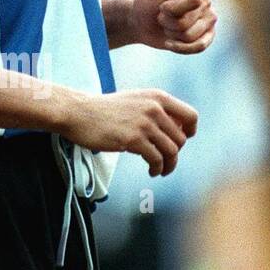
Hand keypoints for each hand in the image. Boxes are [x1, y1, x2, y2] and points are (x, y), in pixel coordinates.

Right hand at [65, 89, 197, 176]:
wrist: (79, 112)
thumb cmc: (104, 109)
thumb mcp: (135, 101)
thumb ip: (155, 110)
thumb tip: (174, 129)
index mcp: (157, 97)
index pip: (190, 116)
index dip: (190, 131)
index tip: (183, 140)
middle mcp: (154, 108)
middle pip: (181, 138)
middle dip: (175, 154)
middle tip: (165, 161)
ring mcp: (144, 123)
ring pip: (171, 151)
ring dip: (168, 165)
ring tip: (160, 170)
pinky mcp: (133, 139)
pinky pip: (156, 159)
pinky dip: (157, 168)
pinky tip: (152, 171)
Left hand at [129, 0, 216, 52]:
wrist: (141, 22)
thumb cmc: (147, 0)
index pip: (194, 0)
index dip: (172, 8)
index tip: (161, 5)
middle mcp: (207, 0)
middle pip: (189, 21)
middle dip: (168, 22)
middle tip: (162, 16)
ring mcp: (209, 20)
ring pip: (191, 36)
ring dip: (172, 34)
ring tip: (167, 26)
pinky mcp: (207, 36)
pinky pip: (199, 47)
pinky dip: (181, 48)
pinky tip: (170, 42)